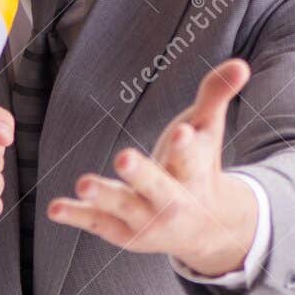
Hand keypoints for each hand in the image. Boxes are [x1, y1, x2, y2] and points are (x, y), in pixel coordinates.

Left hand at [46, 58, 258, 277]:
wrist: (203, 228)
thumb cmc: (198, 168)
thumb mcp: (208, 131)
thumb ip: (216, 96)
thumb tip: (240, 63)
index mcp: (194, 173)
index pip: (192, 157)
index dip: (186, 144)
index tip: (182, 131)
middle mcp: (173, 201)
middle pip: (158, 188)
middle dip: (142, 174)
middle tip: (123, 157)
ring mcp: (146, 219)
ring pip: (124, 207)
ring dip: (104, 196)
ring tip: (83, 183)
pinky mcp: (121, 231)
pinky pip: (98, 223)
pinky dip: (77, 216)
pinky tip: (54, 208)